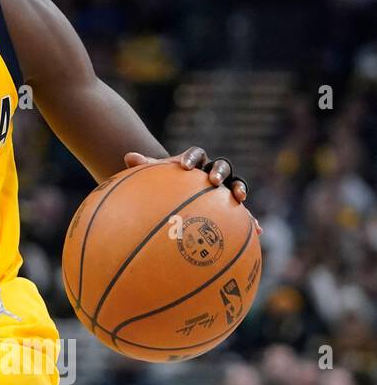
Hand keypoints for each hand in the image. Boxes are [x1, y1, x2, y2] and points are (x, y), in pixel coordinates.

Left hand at [124, 145, 260, 234]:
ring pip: (236, 183)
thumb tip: (128, 157)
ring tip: (240, 198)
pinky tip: (257, 230)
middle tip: (212, 180)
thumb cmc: (164, 182)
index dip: (191, 158)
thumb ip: (144, 166)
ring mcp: (224, 186)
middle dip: (219, 171)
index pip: (196, 154)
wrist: (177, 190)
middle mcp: (212, 170)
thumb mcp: (154, 176)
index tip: (183, 166)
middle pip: (221, 165)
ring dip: (239, 188)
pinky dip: (250, 219)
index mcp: (194, 161)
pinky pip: (244, 211)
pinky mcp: (231, 203)